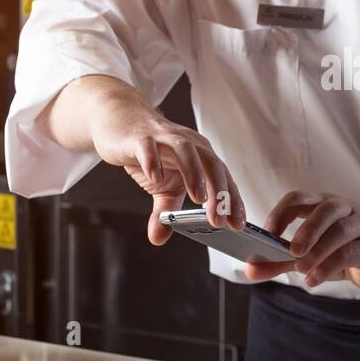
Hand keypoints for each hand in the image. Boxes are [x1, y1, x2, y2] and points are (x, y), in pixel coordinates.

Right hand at [86, 92, 243, 245]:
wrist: (121, 121)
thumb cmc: (151, 153)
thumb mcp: (161, 185)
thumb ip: (165, 211)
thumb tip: (158, 239)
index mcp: (200, 155)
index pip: (223, 177)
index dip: (232, 201)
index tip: (239, 224)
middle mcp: (188, 143)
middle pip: (211, 163)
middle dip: (219, 193)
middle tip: (219, 221)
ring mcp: (164, 138)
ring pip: (186, 150)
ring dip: (194, 174)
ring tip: (198, 199)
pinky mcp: (139, 137)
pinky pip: (148, 147)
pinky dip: (154, 161)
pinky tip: (156, 177)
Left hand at [244, 191, 359, 289]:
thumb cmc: (339, 253)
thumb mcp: (306, 256)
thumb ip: (278, 261)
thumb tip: (249, 269)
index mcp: (321, 204)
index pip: (298, 198)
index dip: (281, 212)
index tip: (267, 234)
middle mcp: (342, 208)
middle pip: (323, 209)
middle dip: (306, 230)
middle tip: (291, 252)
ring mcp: (359, 223)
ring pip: (340, 229)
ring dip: (318, 250)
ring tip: (301, 269)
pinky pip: (350, 252)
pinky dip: (330, 266)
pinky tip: (314, 279)